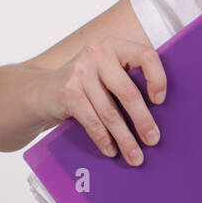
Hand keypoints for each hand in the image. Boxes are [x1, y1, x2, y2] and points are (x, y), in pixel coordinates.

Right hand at [35, 39, 166, 165]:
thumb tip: (158, 116)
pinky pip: (92, 121)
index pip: (145, 56)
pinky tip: (111, 150)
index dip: (157, 78)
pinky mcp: (68, 92)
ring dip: (125, 138)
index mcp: (115, 46)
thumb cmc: (86, 84)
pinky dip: (103, 139)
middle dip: (143, 121)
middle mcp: (97, 54)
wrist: (41, 89)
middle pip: (128, 92)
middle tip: (153, 140)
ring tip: (135, 156)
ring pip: (110, 112)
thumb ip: (128, 81)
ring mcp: (80, 72)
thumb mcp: (107, 73)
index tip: (160, 101)